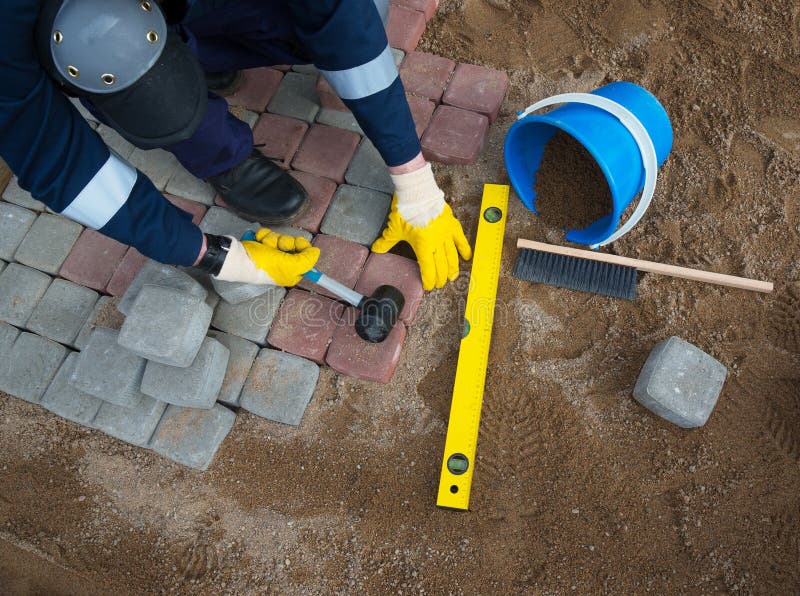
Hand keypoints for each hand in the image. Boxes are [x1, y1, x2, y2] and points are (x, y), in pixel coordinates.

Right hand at [215, 228, 319, 285]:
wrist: (239, 257)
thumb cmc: (264, 264)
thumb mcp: (290, 265)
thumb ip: (307, 260)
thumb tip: (316, 252)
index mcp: (292, 272)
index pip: (306, 255)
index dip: (302, 248)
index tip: (297, 245)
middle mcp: (284, 263)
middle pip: (294, 244)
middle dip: (285, 242)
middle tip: (278, 247)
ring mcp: (273, 253)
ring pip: (281, 237)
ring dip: (272, 239)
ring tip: (264, 246)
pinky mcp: (262, 244)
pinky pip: (270, 234)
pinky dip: (263, 236)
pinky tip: (258, 241)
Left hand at [372, 162, 470, 289]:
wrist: (418, 191)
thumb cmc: (406, 211)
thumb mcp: (394, 228)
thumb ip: (386, 241)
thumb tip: (376, 250)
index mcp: (423, 246)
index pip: (428, 268)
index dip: (429, 279)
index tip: (429, 286)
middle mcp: (437, 243)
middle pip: (441, 265)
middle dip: (441, 277)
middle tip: (440, 284)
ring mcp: (446, 234)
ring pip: (452, 256)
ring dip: (452, 268)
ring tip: (453, 277)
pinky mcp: (452, 224)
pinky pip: (461, 239)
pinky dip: (464, 249)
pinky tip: (466, 258)